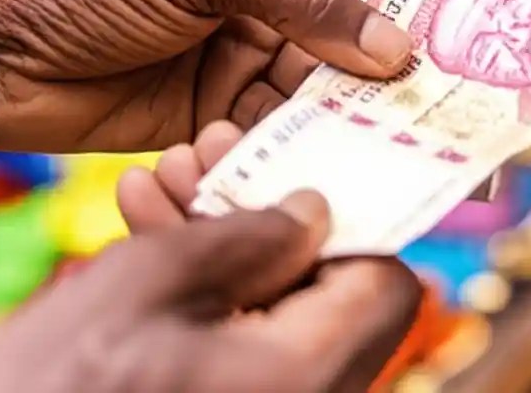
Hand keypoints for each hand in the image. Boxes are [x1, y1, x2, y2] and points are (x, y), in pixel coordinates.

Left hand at [0, 0, 411, 152]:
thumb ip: (301, 1)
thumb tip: (397, 46)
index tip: (442, 28)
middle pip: (350, 18)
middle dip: (386, 57)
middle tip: (439, 102)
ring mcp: (240, 44)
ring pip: (322, 80)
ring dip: (350, 110)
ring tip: (396, 144)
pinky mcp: (219, 105)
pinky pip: (280, 124)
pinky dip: (300, 144)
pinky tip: (324, 164)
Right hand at [0, 190, 420, 392]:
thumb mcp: (145, 286)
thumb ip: (247, 237)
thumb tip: (315, 212)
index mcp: (305, 377)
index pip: (385, 284)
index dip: (346, 218)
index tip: (289, 173)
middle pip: (331, 298)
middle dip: (268, 220)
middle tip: (204, 160)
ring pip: (280, 320)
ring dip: (227, 250)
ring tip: (159, 182)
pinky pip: (244, 355)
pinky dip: (207, 301)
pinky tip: (145, 236)